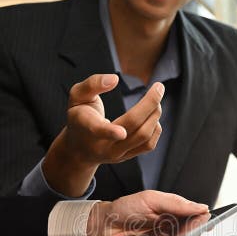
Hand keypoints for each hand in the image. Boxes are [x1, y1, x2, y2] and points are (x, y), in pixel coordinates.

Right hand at [43, 74, 164, 196]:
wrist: (80, 148)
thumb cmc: (80, 117)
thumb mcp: (77, 97)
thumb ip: (92, 84)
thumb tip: (114, 79)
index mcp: (87, 127)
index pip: (98, 130)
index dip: (109, 131)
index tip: (121, 132)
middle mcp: (103, 144)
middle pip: (132, 127)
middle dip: (149, 104)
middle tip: (159, 87)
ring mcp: (117, 153)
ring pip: (144, 137)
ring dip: (155, 115)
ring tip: (156, 101)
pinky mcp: (128, 157)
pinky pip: (149, 145)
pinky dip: (156, 127)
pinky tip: (152, 116)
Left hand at [86, 191, 209, 235]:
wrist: (101, 228)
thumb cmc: (123, 209)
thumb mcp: (150, 199)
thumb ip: (175, 203)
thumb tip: (198, 206)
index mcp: (170, 209)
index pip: (193, 214)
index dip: (200, 218)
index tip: (204, 219)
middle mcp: (168, 224)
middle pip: (188, 230)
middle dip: (187, 230)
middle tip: (182, 229)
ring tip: (161, 235)